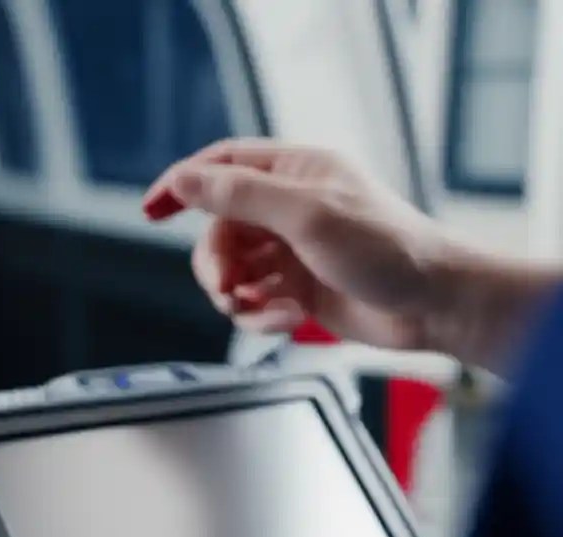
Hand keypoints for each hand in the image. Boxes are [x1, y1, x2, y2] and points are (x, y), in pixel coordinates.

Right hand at [142, 139, 449, 349]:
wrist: (436, 307)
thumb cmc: (388, 250)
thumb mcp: (306, 215)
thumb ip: (239, 196)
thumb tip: (183, 180)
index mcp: (295, 172)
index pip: (222, 165)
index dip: (183, 183)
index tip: (151, 209)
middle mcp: (291, 207)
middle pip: (219, 227)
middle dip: (215, 261)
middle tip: (225, 287)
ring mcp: (294, 249)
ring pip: (232, 268)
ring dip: (235, 293)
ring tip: (255, 308)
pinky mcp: (299, 288)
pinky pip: (254, 300)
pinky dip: (260, 315)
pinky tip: (285, 320)